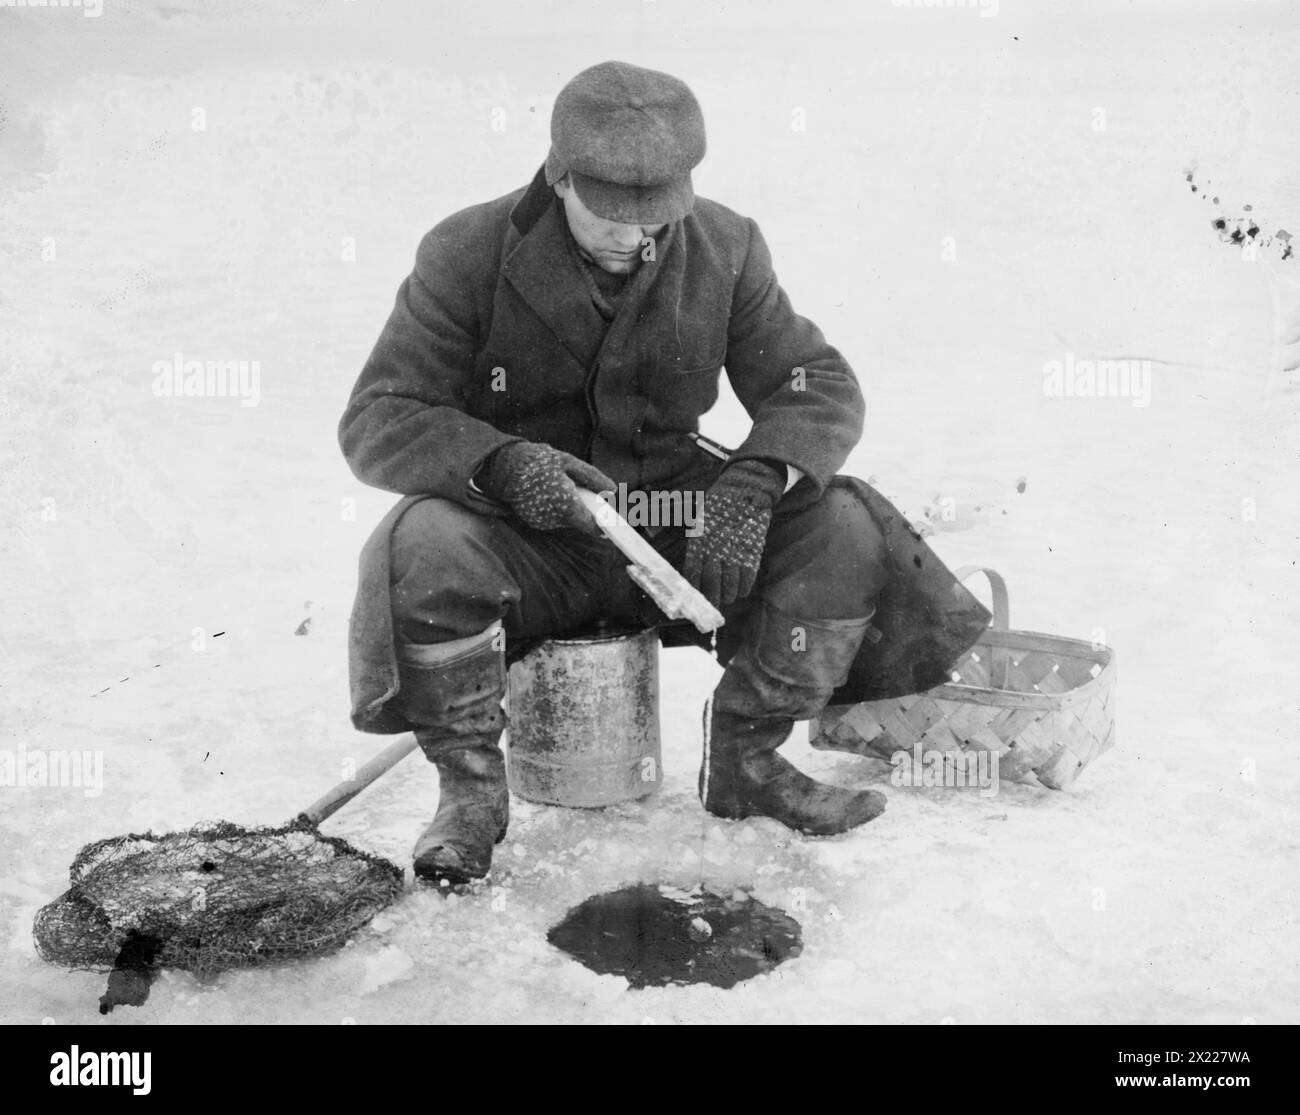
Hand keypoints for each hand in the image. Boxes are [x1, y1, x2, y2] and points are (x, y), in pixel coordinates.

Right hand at [477, 442, 614, 534]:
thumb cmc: (537, 461)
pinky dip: (554, 508)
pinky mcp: (534, 522)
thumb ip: (592, 477)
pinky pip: (552, 518)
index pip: (591, 526)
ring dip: (567, 508)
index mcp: (566, 504)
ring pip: (565, 520)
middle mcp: (554, 518)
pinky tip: (547, 493)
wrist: (503, 467)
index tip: (611, 525)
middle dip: (582, 508)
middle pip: (579, 521)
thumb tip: (613, 490)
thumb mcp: (568, 462)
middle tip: (577, 489)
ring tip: (557, 486)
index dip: (603, 526)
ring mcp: (543, 522)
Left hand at [684, 459, 786, 606]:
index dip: (694, 588)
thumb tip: (684, 560)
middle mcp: (715, 549)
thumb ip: (693, 541)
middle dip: (712, 598)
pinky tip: (741, 590)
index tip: (694, 597)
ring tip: (728, 598)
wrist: (744, 490)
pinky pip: (748, 576)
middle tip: (713, 604)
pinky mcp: (752, 551)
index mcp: (699, 541)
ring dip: (728, 595)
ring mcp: (735, 551)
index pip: (693, 572)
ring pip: (730, 584)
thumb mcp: (698, 520)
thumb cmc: (717, 506)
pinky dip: (744, 587)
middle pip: (711, 583)